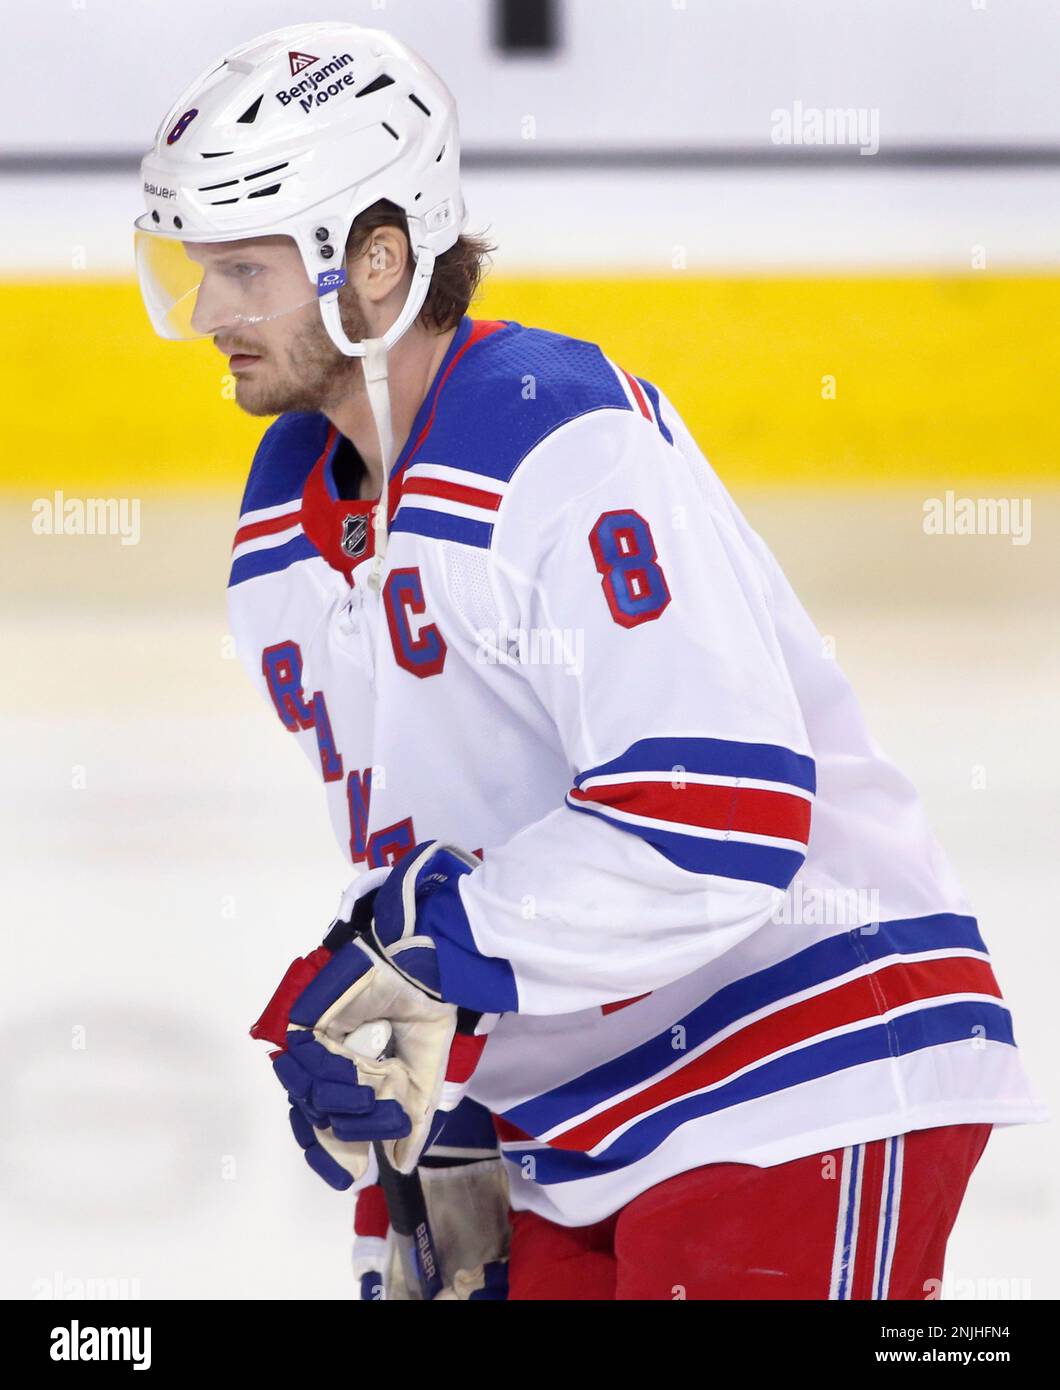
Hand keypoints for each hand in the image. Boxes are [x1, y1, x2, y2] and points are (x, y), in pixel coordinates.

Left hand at [251, 844, 490, 1188]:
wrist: (429, 977)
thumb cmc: (426, 1018)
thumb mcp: (424, 1081)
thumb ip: (411, 1123)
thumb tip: (400, 1165)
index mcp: (350, 1080)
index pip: (324, 1127)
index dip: (330, 1154)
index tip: (351, 1174)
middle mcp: (326, 1065)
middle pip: (314, 1116)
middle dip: (346, 1126)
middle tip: (379, 1112)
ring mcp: (313, 1044)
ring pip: (307, 1092)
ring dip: (340, 1100)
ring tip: (371, 1090)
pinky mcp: (305, 1019)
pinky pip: (302, 1058)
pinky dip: (328, 1072)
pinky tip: (357, 1070)